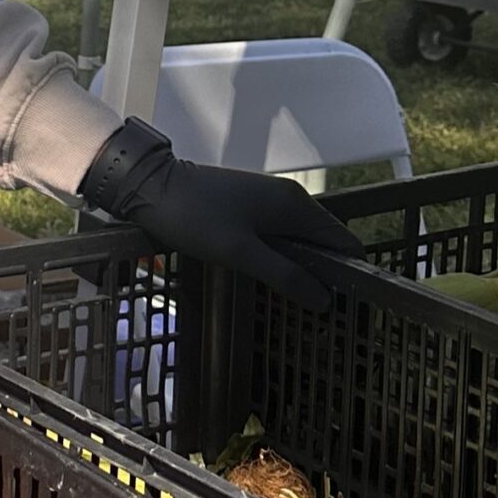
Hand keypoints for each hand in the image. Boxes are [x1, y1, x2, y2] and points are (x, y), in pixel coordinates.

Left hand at [79, 118, 363, 309]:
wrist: (147, 185)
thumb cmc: (193, 217)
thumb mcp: (239, 252)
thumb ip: (284, 274)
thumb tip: (326, 299)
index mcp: (295, 204)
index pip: (343, 241)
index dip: (350, 274)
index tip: (347, 306)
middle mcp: (288, 197)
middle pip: (324, 241)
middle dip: (326, 273)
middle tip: (320, 312)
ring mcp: (267, 199)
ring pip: (299, 238)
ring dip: (302, 266)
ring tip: (299, 300)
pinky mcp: (248, 204)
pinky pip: (278, 234)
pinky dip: (282, 255)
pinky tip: (272, 276)